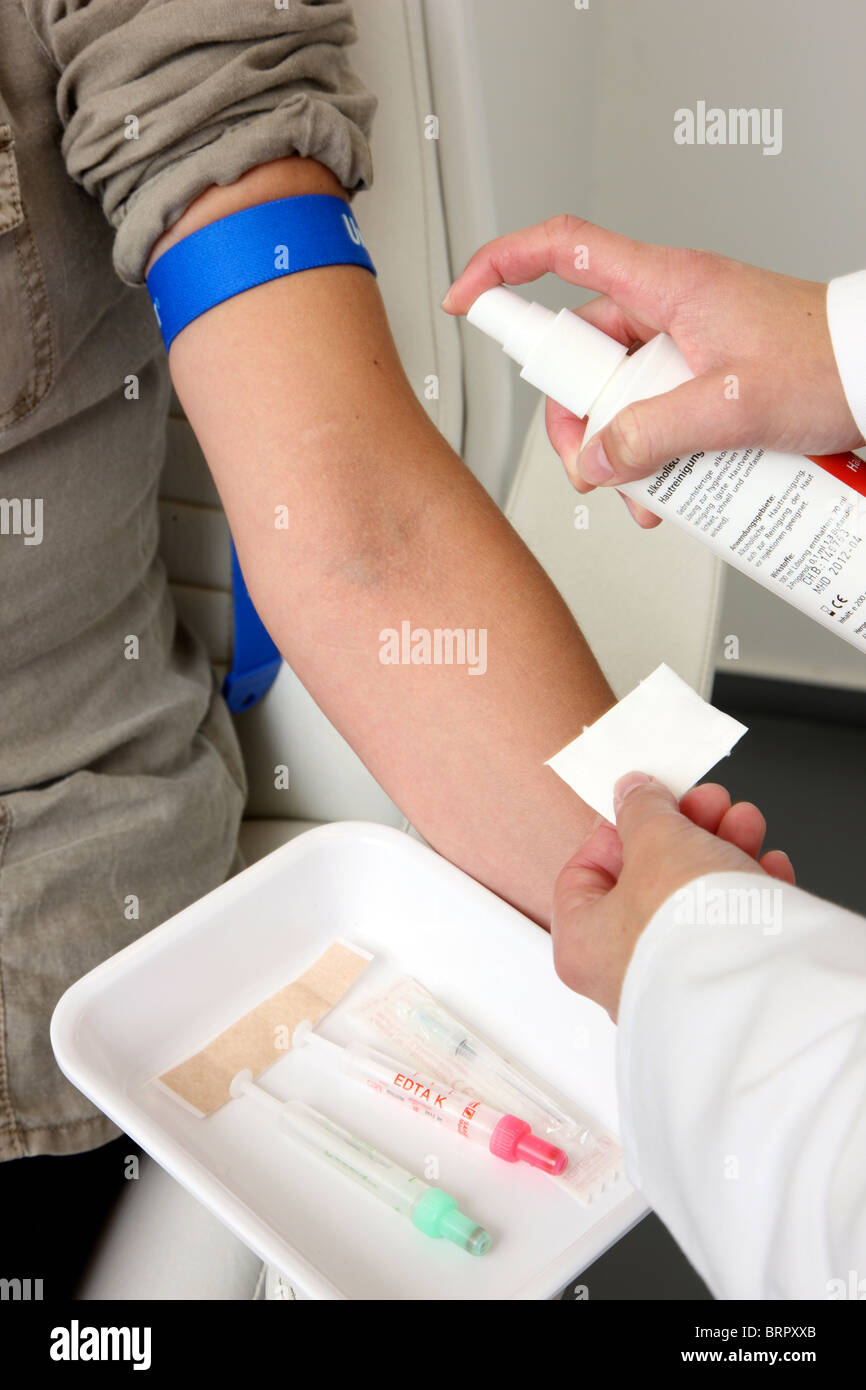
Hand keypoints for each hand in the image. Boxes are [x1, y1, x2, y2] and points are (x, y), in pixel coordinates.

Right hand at [442, 216, 862, 527]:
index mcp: (667, 285)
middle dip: (577, 417)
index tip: (466, 301)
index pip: (563, 249)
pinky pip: (653, 413)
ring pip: (617, 393)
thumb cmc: (828, 362)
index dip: (504, 265)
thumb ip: (655, 433)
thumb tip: (598, 459)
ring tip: (644, 492)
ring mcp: (685, 344)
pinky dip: (651, 455)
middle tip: (593, 464)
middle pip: (583, 352)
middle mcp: (669, 308)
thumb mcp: (734, 405)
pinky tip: (669, 494)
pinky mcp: (702, 377)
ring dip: (618, 448)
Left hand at [551, 772, 795, 1019]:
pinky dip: (749, 895)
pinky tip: (769, 869)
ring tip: (746, 824)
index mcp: (582, 944)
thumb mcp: (657, 839)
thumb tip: (634, 793)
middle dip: (686, 832)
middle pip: (648, 880)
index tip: (650, 805)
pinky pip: (731, 932)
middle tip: (710, 804)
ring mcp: (675, 985)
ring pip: (694, 902)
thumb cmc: (690, 929)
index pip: (584, 873)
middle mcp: (621, 974)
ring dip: (723, 852)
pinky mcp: (725, 989)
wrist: (764, 985)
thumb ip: (642, 809)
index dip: (620, 830)